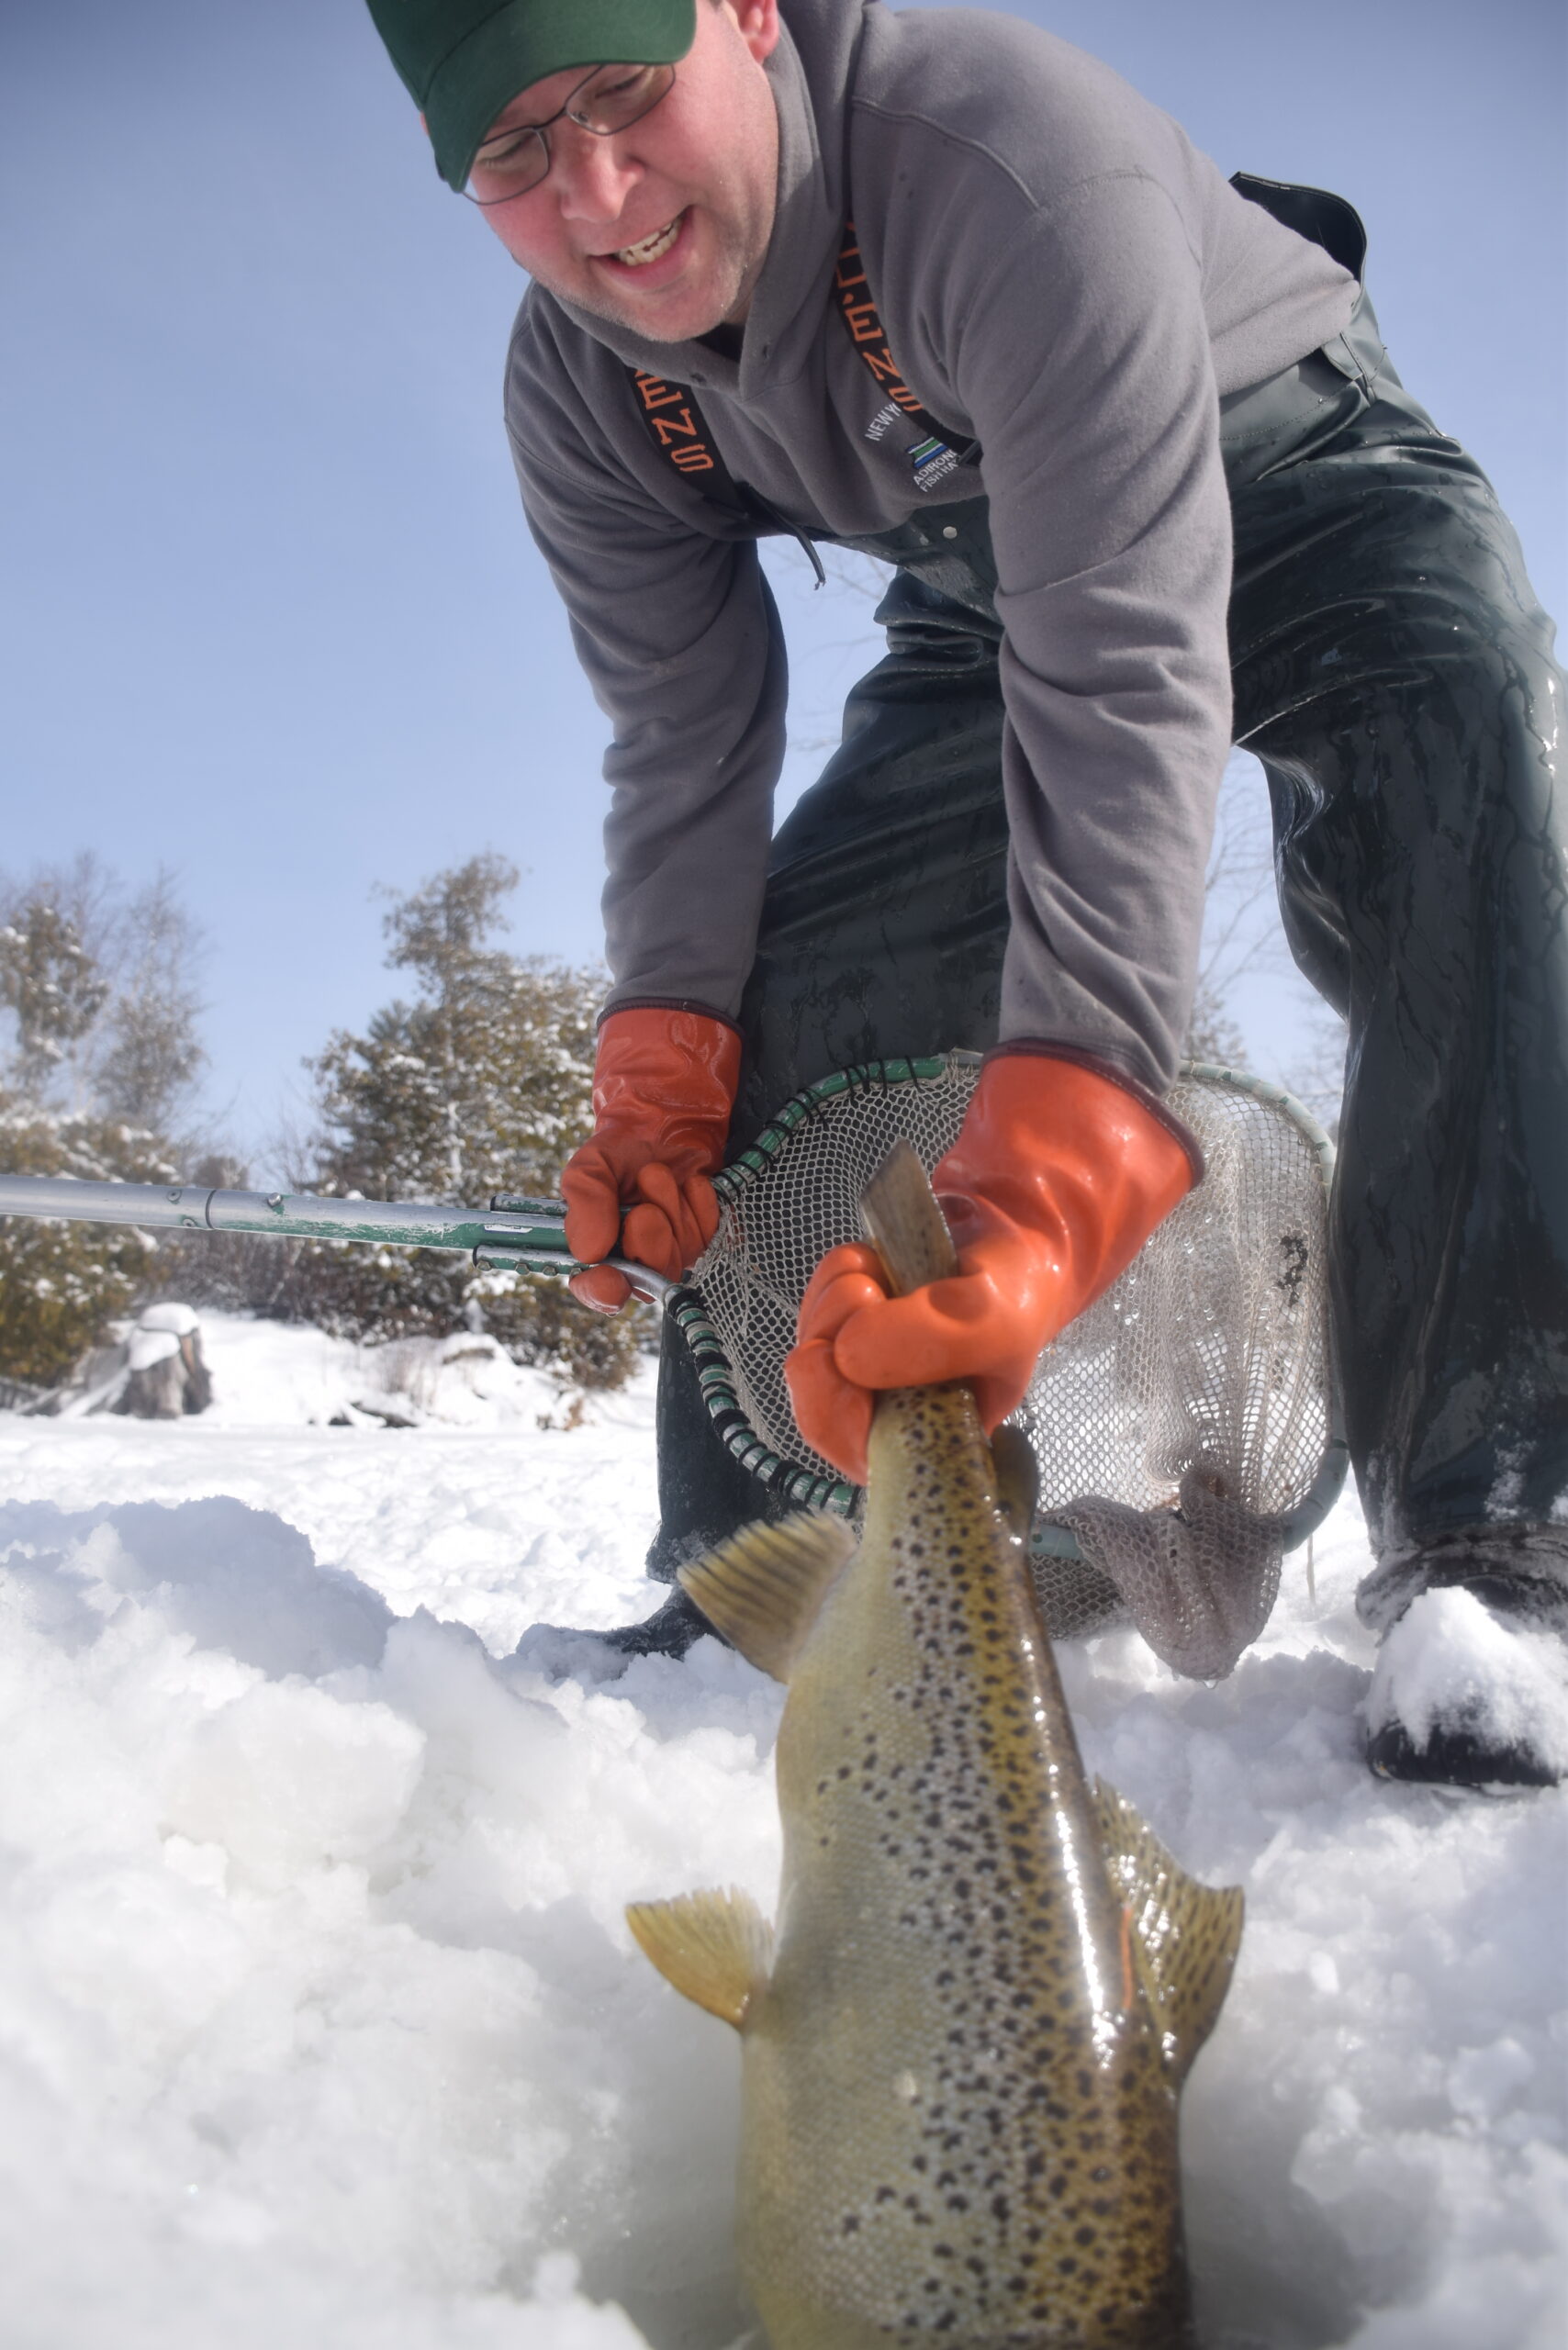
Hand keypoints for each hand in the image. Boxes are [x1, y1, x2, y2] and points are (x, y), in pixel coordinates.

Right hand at [562, 1005, 740, 1311]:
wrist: (666, 1121)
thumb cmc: (621, 1150)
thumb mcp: (590, 1167)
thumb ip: (584, 1205)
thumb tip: (589, 1253)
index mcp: (599, 1252)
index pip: (599, 1291)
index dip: (604, 1292)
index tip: (611, 1278)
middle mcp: (637, 1259)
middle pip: (649, 1279)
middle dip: (649, 1239)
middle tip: (644, 1207)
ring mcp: (675, 1250)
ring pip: (682, 1255)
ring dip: (673, 1210)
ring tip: (659, 1175)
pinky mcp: (707, 1235)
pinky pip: (711, 1233)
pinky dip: (700, 1202)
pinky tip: (689, 1182)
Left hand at [783, 1052, 1199, 1480]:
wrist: (1014, 1242)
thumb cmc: (1014, 1297)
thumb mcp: (992, 1323)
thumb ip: (932, 1344)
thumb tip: (844, 1354)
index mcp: (925, 1439)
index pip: (854, 1453)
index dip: (833, 1410)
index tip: (842, 1357)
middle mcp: (885, 1410)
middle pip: (815, 1395)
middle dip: (832, 1332)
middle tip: (871, 1290)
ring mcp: (860, 1365)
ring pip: (811, 1336)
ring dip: (840, 1292)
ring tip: (889, 1276)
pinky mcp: (845, 1320)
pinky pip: (814, 1295)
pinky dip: (841, 1270)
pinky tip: (879, 1265)